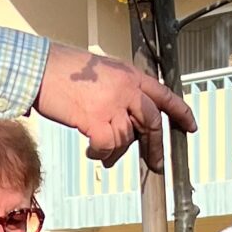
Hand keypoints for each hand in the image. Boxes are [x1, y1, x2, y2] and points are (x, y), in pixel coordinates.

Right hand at [36, 45, 195, 169]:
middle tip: (155, 164)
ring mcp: (112, 103)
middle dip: (154, 146)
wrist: (40, 68)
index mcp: (130, 75)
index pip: (164, 94)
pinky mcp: (96, 118)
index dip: (180, 112)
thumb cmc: (63, 70)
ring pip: (126, 138)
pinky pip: (108, 146)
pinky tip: (91, 151)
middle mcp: (126, 89)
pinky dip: (100, 153)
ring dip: (114, 151)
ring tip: (100, 152)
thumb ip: (119, 90)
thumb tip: (124, 118)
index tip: (190, 127)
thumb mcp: (101, 72)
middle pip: (152, 122)